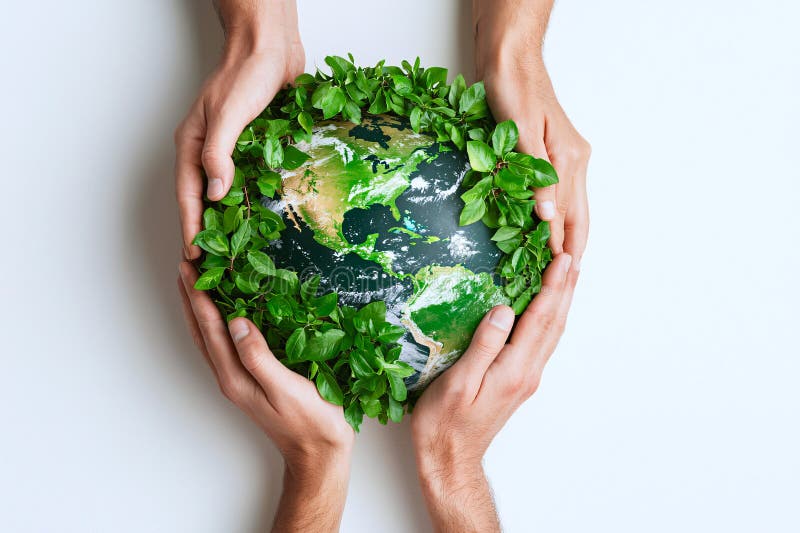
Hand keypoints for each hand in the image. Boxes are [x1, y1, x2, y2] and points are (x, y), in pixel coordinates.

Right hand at [175, 0, 304, 258]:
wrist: (271, 47)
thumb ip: (219, 152)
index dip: (191, 227)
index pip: (189, 195)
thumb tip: (215, 193)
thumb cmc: (247, 74)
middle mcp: (208, 150)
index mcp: (193, 144)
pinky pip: (249, 181)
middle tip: (215, 264)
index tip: (193, 257)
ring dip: (230, 221)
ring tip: (238, 252)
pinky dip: (253, 201)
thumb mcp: (229, 114)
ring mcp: (231, 150)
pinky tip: (263, 219)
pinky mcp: (253, 147)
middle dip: (207, 232)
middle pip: (204, 200)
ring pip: (226, 194)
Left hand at [178, 261, 351, 532]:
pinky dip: (218, 321)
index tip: (189, 268)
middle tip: (184, 264)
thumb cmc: (309, 422)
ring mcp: (239, 379)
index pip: (210, 329)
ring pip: (210, 337)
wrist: (319, 452)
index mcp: (235, 377)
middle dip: (191, 297)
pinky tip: (227, 310)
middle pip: (201, 331)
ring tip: (195, 280)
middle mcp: (230, 376)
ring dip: (200, 308)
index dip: (199, 297)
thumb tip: (236, 321)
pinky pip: (226, 343)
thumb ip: (259, 356)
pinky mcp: (251, 378)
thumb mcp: (285, 388)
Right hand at [411, 253, 577, 532]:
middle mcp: (527, 373)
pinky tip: (543, 310)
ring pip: (551, 334)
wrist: (450, 459)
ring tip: (565, 276)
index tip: (562, 259)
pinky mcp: (518, 382)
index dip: (552, 287)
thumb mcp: (458, 383)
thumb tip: (504, 310)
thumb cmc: (445, 424)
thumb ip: (483, 346)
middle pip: (554, 324)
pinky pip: (540, 342)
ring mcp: (525, 379)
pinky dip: (548, 318)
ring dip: (560, 303)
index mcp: (515, 370)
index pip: (539, 319)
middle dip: (564, 288)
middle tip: (571, 257)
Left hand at [474, 0, 590, 266]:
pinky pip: (559, 193)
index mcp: (569, 160)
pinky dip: (555, 217)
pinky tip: (546, 231)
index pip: (570, 217)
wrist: (510, 57)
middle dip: (573, 252)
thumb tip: (547, 217)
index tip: (560, 279)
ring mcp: (566, 156)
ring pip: (571, 207)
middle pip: (579, 217)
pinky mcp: (553, 152)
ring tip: (557, 269)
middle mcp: (574, 161)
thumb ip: (535, 176)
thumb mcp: (519, 132)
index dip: (564, 249)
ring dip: (565, 237)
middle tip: (564, 286)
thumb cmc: (512, 87)